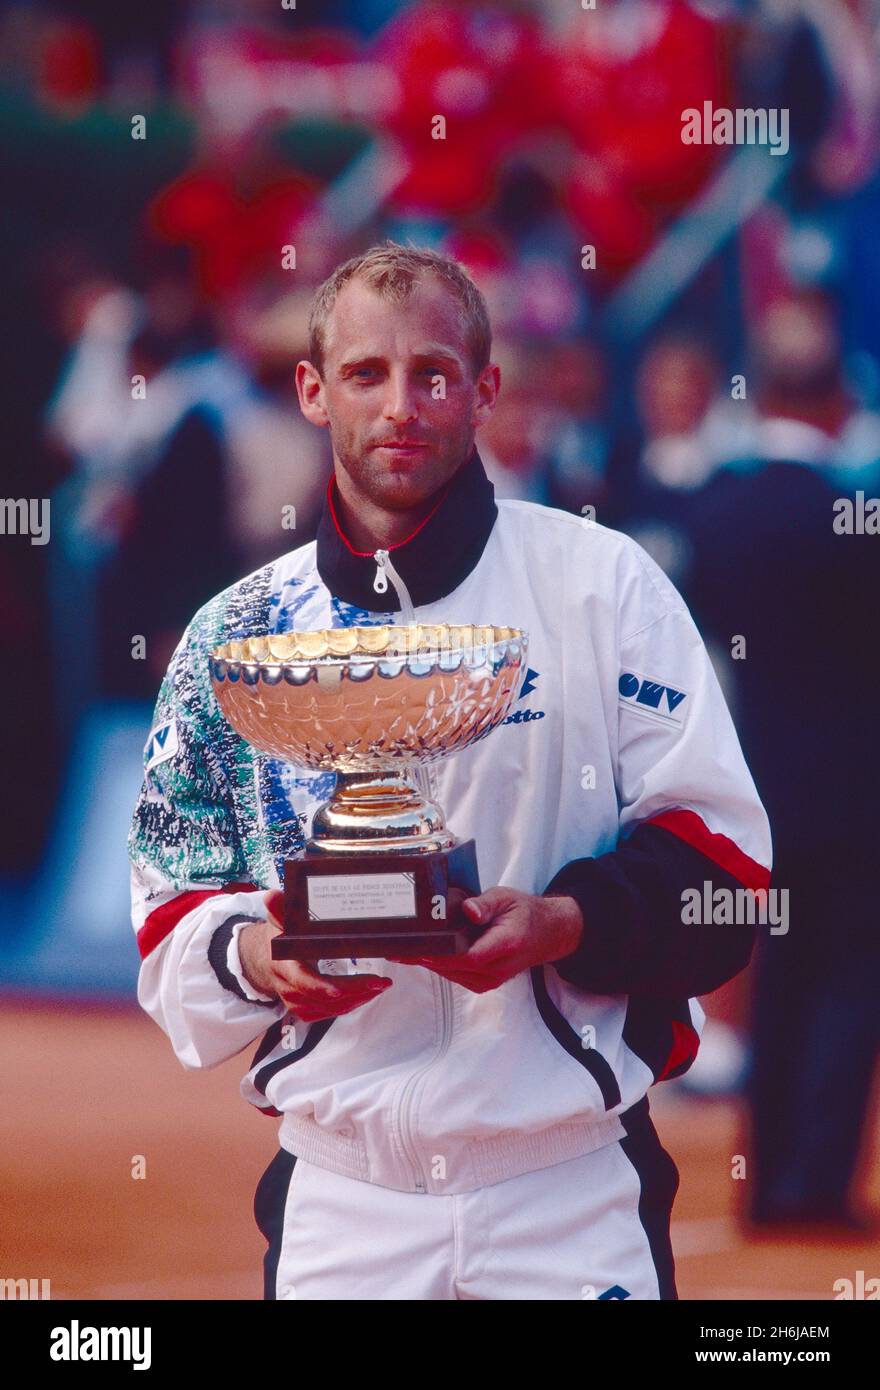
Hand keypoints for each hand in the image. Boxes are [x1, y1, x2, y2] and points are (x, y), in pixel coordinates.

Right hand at [237, 890, 392, 1022]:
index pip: (307, 982)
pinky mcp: (305, 1010)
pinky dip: (350, 1005)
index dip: (329, 987)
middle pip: (326, 998)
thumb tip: (272, 895)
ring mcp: (297, 1003)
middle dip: (357, 992)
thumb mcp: (278, 923)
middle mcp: (290, 989)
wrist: (263, 962)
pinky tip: (365, 994)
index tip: (354, 984)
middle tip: (381, 982)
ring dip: (358, 999)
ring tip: (379, 986)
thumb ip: (279, 910)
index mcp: (286, 966)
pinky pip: (330, 1013)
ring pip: (331, 1009)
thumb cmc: (276, 939)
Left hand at [387, 887, 583, 993]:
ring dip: (429, 963)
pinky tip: (423, 954)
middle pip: (454, 968)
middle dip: (425, 958)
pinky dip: (440, 966)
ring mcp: (491, 979)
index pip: (468, 956)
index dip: (441, 955)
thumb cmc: (524, 913)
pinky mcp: (484, 983)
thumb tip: (468, 909)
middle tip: (396, 946)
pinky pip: (456, 976)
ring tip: (402, 949)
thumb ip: (486, 904)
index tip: (417, 946)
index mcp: (506, 944)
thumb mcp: (507, 897)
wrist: (545, 934)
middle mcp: (499, 968)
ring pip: (452, 974)